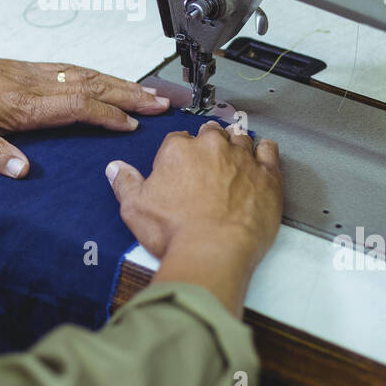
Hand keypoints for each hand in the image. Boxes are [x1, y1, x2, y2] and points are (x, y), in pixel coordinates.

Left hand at [0, 38, 171, 177]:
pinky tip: (101, 77)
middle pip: (92, 86)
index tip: (134, 125)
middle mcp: (33, 84)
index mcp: (23, 105)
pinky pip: (69, 69)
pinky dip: (94, 73)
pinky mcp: (22, 68)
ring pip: (84, 75)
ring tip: (146, 90)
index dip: (108, 115)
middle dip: (129, 95)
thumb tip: (21, 171)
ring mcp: (30, 73)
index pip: (78, 107)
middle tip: (162, 103)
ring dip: (118, 82)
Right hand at [105, 121, 282, 313]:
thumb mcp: (135, 208)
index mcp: (178, 150)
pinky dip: (265, 150)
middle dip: (209, 144)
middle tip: (208, 163)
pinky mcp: (266, 175)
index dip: (181, 153)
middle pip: (211, 134)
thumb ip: (125, 183)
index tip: (183, 165)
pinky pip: (269, 151)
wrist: (212, 251)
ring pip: (240, 139)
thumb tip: (116, 169)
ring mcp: (242, 159)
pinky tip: (263, 152)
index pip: (179, 139)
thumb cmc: (175, 232)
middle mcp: (211, 147)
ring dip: (236, 146)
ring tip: (235, 157)